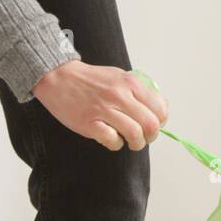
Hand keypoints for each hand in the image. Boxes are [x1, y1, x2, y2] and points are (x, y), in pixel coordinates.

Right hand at [32, 60, 167, 150]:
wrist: (60, 77)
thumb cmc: (91, 80)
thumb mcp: (120, 76)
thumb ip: (139, 91)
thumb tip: (159, 108)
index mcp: (130, 83)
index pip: (160, 108)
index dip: (161, 122)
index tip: (154, 125)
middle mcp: (120, 95)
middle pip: (151, 124)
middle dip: (151, 136)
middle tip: (144, 138)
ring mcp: (104, 110)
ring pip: (135, 134)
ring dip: (136, 143)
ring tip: (130, 142)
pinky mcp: (90, 123)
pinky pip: (113, 140)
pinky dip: (116, 144)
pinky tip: (112, 139)